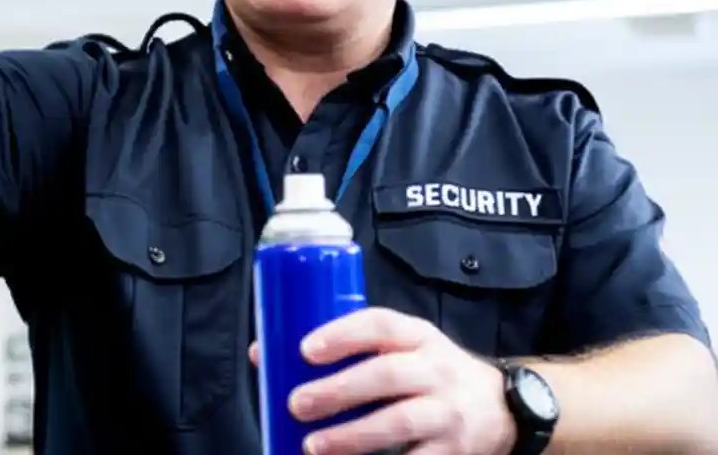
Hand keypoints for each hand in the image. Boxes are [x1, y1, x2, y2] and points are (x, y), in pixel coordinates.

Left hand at [249, 308, 515, 454]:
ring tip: (314, 445)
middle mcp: (436, 370)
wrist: (504, 408)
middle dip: (337, 390)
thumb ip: (343, 348)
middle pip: (385, 376)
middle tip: (296, 404)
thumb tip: (263, 355)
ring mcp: (448, 413)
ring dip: (352, 436)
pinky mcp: (454, 452)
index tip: (305, 349)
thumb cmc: (429, 373)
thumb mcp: (400, 348)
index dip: (342, 334)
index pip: (380, 325)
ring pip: (398, 422)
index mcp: (417, 336)